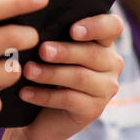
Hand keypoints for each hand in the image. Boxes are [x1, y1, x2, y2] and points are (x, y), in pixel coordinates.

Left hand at [16, 13, 124, 139]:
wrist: (41, 116)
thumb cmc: (46, 72)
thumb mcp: (50, 51)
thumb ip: (51, 35)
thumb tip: (34, 24)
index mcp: (103, 41)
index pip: (112, 26)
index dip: (96, 26)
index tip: (73, 30)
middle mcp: (111, 63)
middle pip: (92, 53)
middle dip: (64, 51)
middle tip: (42, 50)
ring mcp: (105, 88)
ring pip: (80, 77)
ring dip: (51, 73)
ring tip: (28, 71)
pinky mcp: (94, 110)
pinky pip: (70, 99)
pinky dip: (45, 95)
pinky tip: (26, 93)